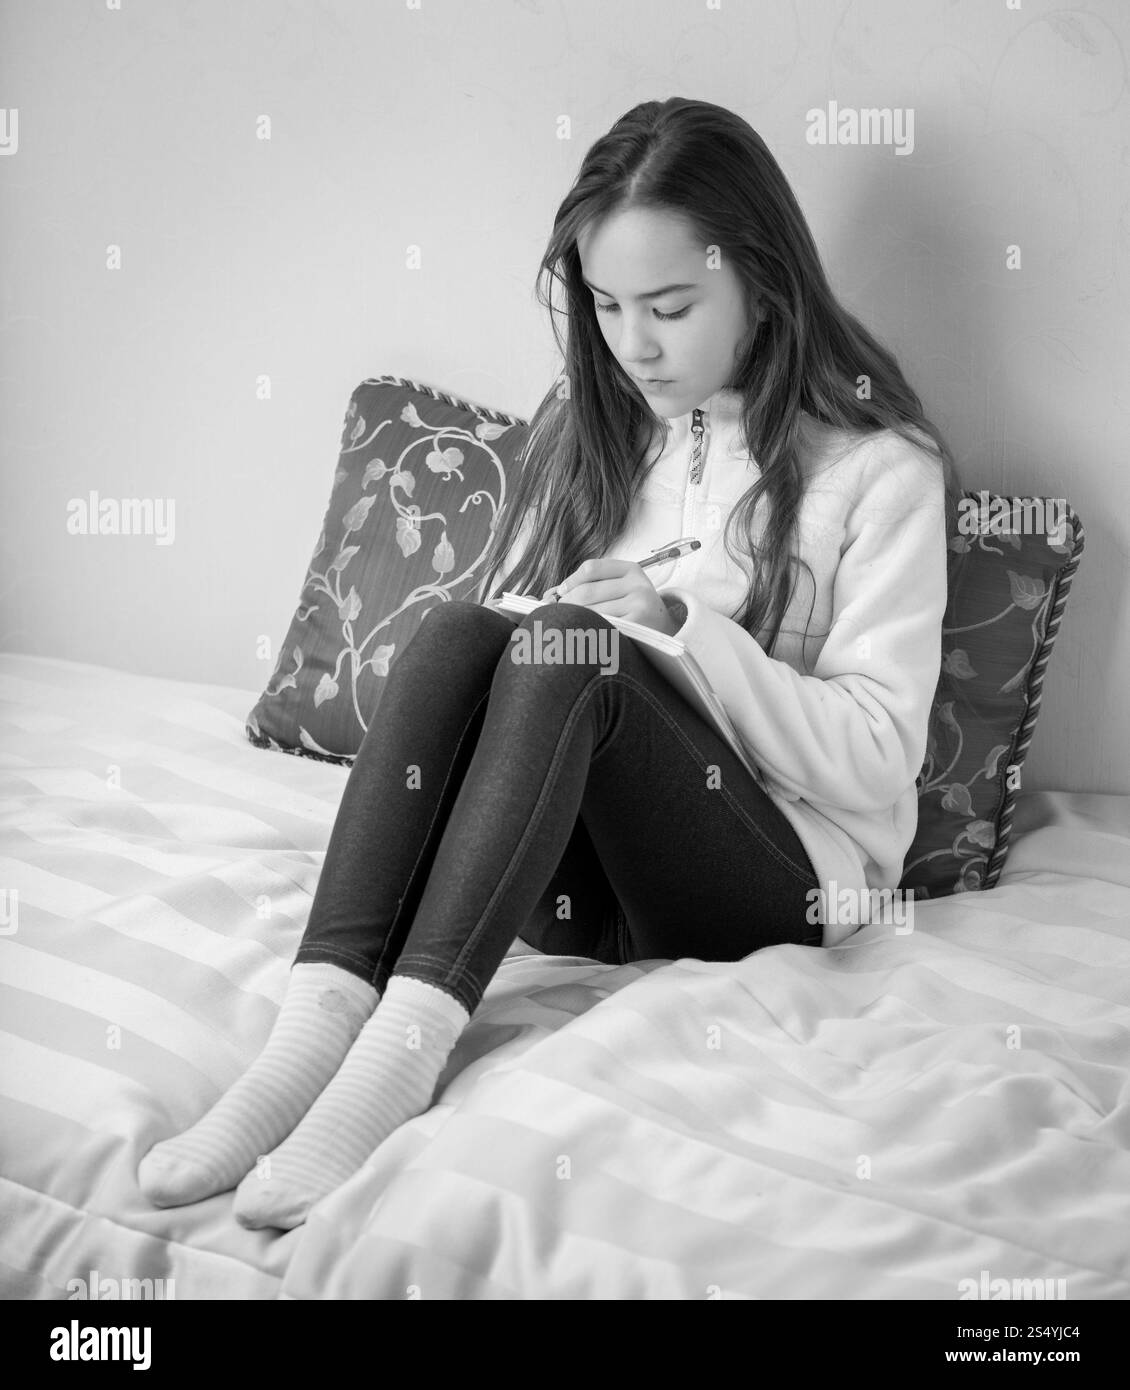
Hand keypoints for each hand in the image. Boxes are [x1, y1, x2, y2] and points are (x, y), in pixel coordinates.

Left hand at [541, 558, 677, 634]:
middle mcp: (638, 584)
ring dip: (574, 622)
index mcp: (631, 570)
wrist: (664, 633)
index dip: (570, 581)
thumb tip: (547, 596)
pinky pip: (602, 627)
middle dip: (565, 605)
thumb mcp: (618, 591)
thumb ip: (589, 586)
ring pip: (592, 612)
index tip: (559, 594)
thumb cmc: (632, 611)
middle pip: (587, 592)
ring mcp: (640, 604)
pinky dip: (588, 633)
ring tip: (565, 629)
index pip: (591, 568)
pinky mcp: (638, 625)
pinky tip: (581, 638)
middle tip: (554, 616)